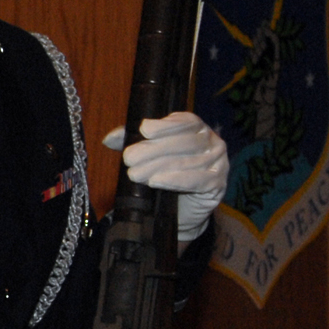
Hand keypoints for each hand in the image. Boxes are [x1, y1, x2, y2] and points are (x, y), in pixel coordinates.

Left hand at [106, 112, 228, 246]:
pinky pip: (198, 180)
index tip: (144, 129)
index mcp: (197, 128)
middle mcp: (212, 142)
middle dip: (154, 150)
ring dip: (159, 167)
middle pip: (185, 142)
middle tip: (129, 159)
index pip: (185, 121)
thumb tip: (109, 139)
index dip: (165, 125)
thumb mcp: (149, 154)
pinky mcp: (218, 184)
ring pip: (189, 162)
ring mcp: (219, 163)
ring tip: (136, 174)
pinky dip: (175, 180)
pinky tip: (156, 181)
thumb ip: (132, 141)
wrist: (182, 208)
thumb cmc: (166, 173)